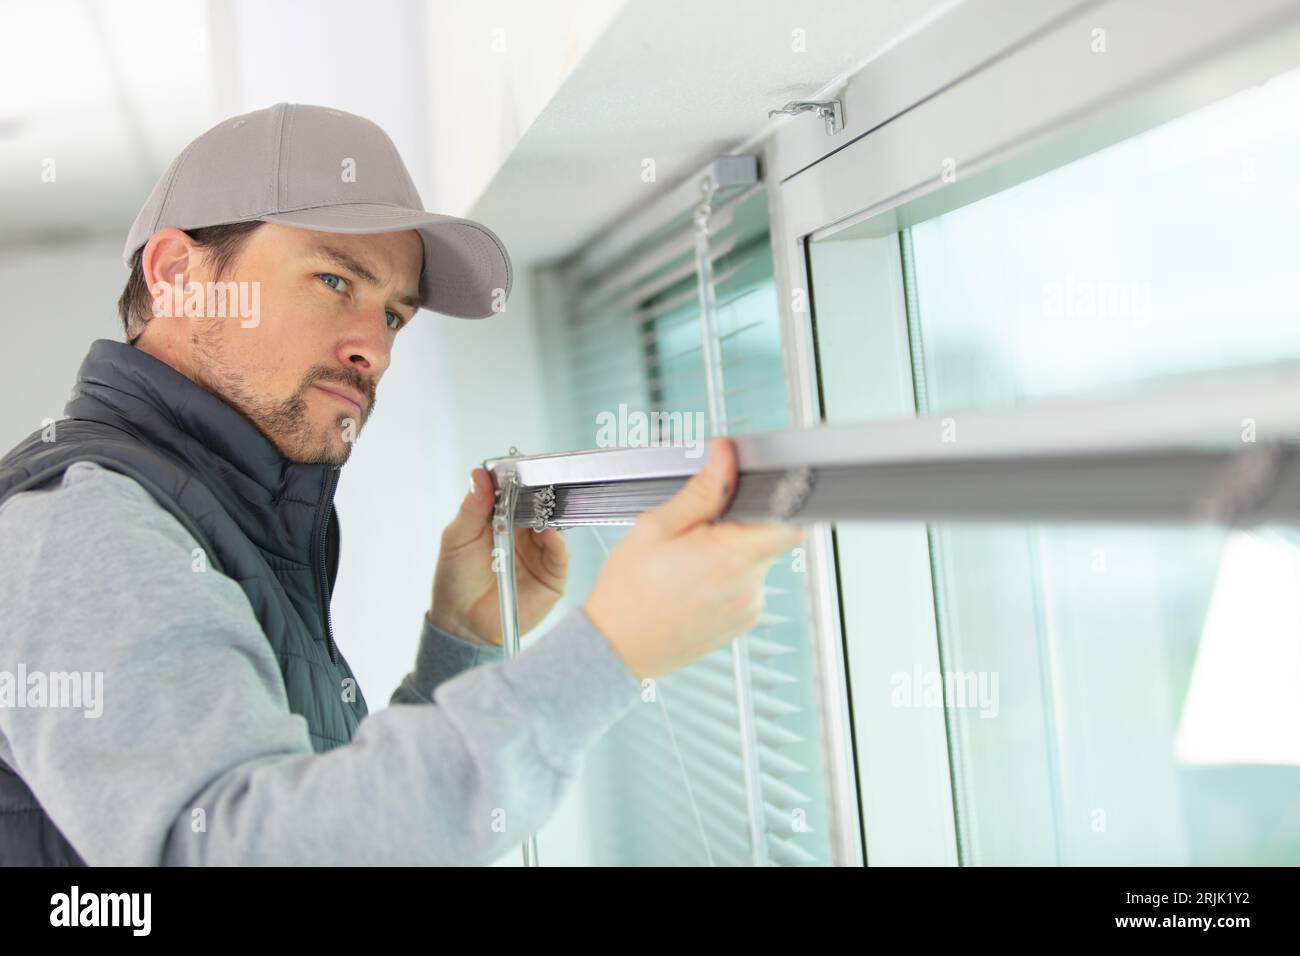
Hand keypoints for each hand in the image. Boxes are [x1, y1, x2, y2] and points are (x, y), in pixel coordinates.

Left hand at [427, 468, 567, 646]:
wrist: (463, 623)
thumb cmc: (456, 579)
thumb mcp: (458, 538)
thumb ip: (472, 508)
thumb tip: (479, 475)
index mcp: (501, 519)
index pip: (516, 493)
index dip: (518, 480)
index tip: (518, 469)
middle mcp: (524, 533)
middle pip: (539, 507)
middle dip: (539, 495)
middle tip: (536, 484)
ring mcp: (540, 553)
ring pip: (553, 527)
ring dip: (550, 516)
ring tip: (542, 509)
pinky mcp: (552, 576)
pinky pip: (560, 555)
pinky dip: (557, 542)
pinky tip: (549, 534)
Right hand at [582, 437, 805, 680]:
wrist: (617, 647)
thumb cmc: (629, 591)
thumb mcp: (656, 527)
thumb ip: (701, 491)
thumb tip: (725, 459)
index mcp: (731, 556)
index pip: (789, 519)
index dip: (776, 501)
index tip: (753, 496)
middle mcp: (748, 585)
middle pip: (769, 537)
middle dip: (739, 526)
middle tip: (698, 532)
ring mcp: (749, 607)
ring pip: (756, 561)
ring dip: (732, 553)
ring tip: (689, 563)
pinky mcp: (743, 622)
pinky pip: (746, 586)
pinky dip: (727, 578)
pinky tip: (693, 584)